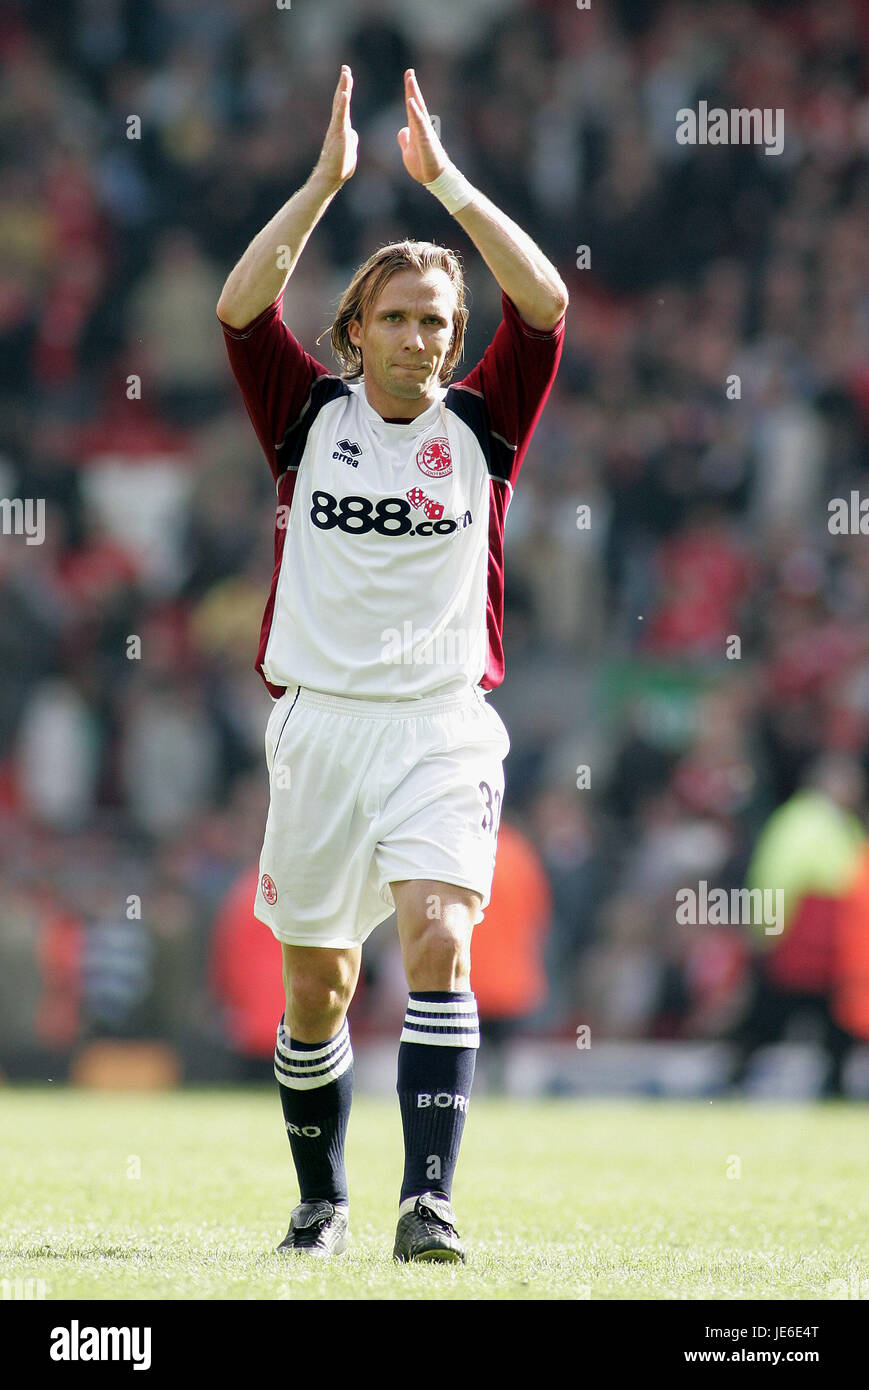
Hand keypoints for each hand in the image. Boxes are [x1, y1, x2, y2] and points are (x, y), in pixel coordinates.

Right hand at [315, 65, 357, 188]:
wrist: (331, 177)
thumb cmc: (340, 167)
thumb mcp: (350, 150)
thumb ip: (351, 139)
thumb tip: (352, 133)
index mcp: (342, 127)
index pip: (344, 105)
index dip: (346, 90)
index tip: (348, 75)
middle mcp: (337, 124)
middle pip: (340, 99)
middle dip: (343, 83)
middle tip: (346, 68)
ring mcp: (336, 128)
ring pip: (340, 104)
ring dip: (343, 88)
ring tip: (346, 74)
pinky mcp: (338, 134)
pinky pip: (340, 116)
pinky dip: (343, 104)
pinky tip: (345, 93)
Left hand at [397, 69, 447, 183]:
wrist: (435, 179)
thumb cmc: (424, 166)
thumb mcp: (408, 151)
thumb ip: (405, 139)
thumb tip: (403, 130)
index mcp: (416, 129)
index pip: (411, 107)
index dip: (409, 92)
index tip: (408, 76)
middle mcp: (422, 128)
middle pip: (416, 104)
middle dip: (412, 87)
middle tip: (409, 71)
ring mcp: (425, 133)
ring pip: (419, 110)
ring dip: (414, 94)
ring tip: (410, 80)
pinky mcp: (427, 141)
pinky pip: (420, 124)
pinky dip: (415, 113)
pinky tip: (410, 102)